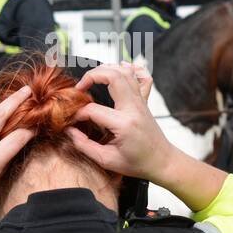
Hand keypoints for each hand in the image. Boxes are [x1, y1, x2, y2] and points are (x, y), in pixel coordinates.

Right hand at [67, 62, 225, 211]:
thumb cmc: (137, 163)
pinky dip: (130, 69)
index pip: (93, 110)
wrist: (162, 161)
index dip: (78, 114)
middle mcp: (134, 108)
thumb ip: (85, 146)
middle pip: (113, 76)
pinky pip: (141, 77)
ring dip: (107, 69)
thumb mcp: (107, 161)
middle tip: (80, 87)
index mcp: (124, 124)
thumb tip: (70, 131)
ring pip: (126, 72)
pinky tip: (119, 70)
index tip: (73, 122)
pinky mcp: (144, 101)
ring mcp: (141, 102)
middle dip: (92, 76)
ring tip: (93, 78)